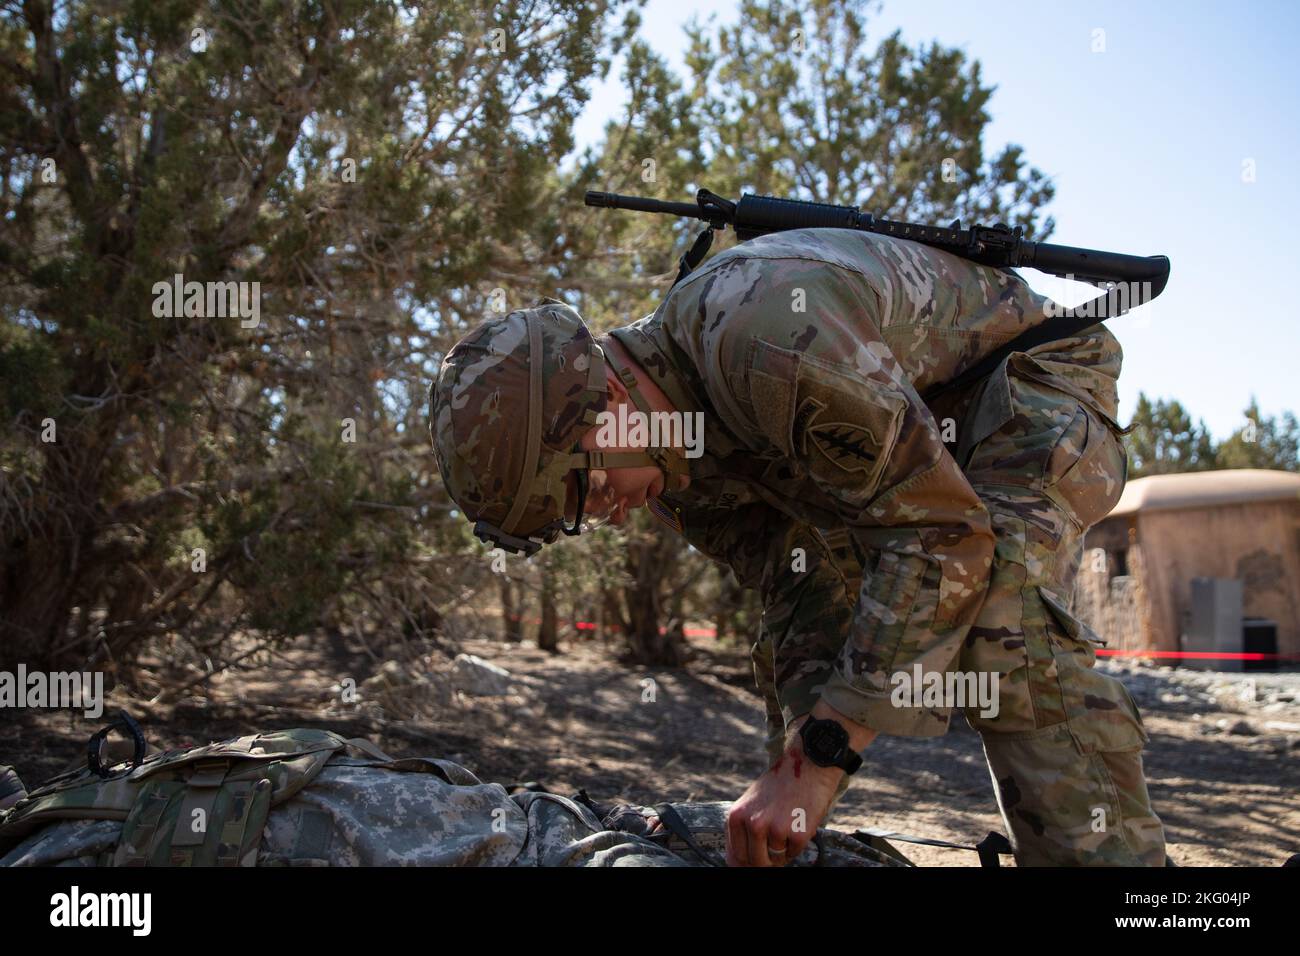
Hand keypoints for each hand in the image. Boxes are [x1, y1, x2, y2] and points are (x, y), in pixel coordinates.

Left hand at [725, 731, 842, 865]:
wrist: (808, 765)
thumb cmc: (778, 786)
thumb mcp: (750, 804)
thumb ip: (741, 832)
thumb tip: (734, 864)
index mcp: (737, 816)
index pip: (736, 856)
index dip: (748, 860)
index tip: (757, 855)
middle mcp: (753, 824)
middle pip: (756, 862)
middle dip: (766, 858)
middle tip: (776, 840)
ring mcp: (776, 829)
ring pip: (776, 859)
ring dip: (783, 850)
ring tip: (788, 824)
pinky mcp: (798, 833)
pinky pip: (794, 853)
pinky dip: (797, 844)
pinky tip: (798, 823)